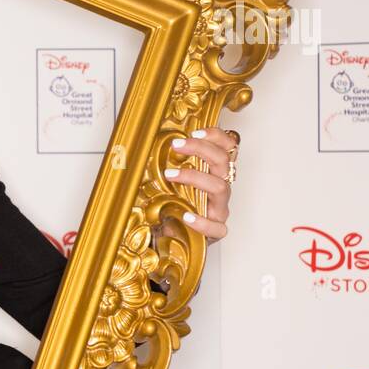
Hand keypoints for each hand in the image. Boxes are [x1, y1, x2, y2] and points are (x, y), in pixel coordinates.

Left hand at [162, 126, 239, 243]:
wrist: (175, 237)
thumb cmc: (175, 206)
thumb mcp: (171, 181)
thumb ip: (167, 165)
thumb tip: (141, 147)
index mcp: (215, 173)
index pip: (227, 148)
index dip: (216, 136)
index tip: (195, 131)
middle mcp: (221, 188)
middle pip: (223, 161)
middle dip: (200, 148)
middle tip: (176, 144)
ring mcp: (220, 208)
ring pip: (220, 187)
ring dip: (194, 177)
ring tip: (170, 174)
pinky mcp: (217, 230)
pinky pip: (217, 227)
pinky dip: (202, 221)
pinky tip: (187, 216)